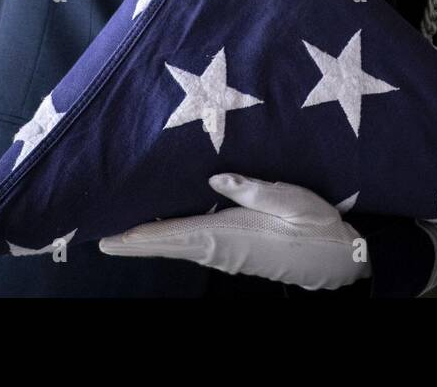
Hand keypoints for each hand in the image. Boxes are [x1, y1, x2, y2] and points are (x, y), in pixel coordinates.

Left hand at [97, 173, 370, 290]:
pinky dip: (167, 236)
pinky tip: (158, 225)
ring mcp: (225, 253)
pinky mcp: (234, 250)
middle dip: (132, 238)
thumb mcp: (290, 201)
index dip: (136, 235)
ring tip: (119, 224)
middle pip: (165, 244)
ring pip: (175, 244)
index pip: (171, 236)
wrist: (339, 258)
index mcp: (227, 236)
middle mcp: (219, 249)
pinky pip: (191, 242)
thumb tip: (214, 177)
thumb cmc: (317, 227)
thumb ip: (252, 189)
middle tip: (97, 230)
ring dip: (147, 236)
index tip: (104, 234)